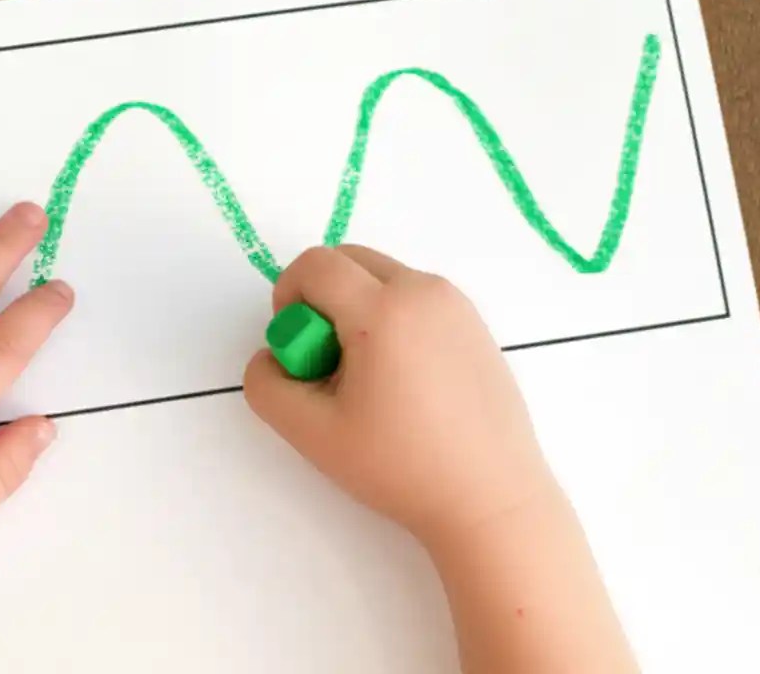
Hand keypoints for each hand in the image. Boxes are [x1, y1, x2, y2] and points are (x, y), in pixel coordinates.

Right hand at [244, 245, 556, 542]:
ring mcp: (457, 305)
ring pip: (383, 279)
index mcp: (384, 309)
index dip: (287, 296)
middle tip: (326, 362)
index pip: (316, 265)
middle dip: (321, 298)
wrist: (492, 500)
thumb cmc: (401, 467)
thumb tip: (272, 355)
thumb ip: (267, 385)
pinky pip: (415, 300)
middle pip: (349, 259)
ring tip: (368, 380)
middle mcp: (425, 291)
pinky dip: (393, 322)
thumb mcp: (312, 434)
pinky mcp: (476, 326)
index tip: (296, 347)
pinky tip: (405, 385)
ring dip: (357, 310)